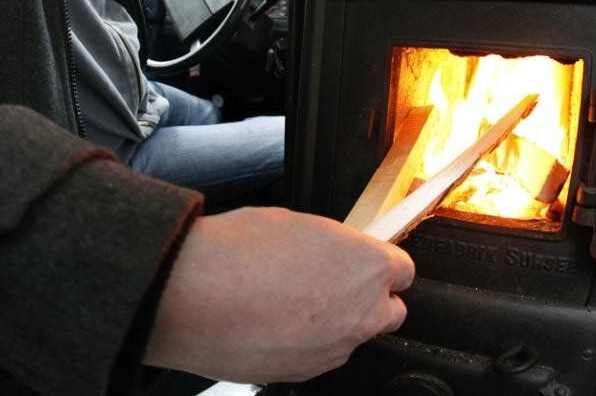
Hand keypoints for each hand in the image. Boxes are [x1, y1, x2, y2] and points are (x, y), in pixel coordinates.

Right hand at [143, 206, 414, 382]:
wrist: (192, 296)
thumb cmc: (238, 252)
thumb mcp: (295, 222)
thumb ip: (330, 244)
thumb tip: (332, 250)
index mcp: (367, 266)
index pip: (402, 269)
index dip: (380, 263)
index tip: (366, 262)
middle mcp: (361, 313)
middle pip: (391, 312)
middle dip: (369, 299)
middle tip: (332, 283)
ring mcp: (334, 349)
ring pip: (352, 337)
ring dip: (335, 323)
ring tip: (290, 302)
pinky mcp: (304, 373)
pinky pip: (319, 356)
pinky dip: (305, 343)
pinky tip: (273, 323)